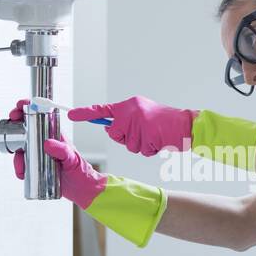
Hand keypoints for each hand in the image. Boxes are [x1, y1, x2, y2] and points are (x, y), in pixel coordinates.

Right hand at [8, 99, 106, 209]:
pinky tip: (23, 173)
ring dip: (16, 156)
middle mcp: (45, 142)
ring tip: (21, 166)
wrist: (82, 190)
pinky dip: (20, 168)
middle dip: (15, 129)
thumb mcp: (71, 159)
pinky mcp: (36, 166)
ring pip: (21, 148)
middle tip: (11, 133)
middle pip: (25, 130)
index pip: (39, 116)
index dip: (27, 109)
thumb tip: (47, 143)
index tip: (18, 107)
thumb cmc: (80, 172)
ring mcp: (40, 154)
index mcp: (54, 135)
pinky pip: (23, 163)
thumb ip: (62, 150)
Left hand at [68, 96, 196, 156]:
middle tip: (143, 133)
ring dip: (140, 145)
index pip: (103, 110)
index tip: (70, 114)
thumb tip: (109, 129)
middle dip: (126, 139)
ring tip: (153, 136)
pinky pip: (140, 150)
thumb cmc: (164, 123)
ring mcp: (138, 122)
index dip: (85, 113)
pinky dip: (149, 150)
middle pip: (115, 134)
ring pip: (128, 145)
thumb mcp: (142, 115)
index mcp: (128, 105)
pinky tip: (158, 141)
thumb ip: (125, 120)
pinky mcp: (146, 132)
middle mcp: (131, 110)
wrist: (185, 125)